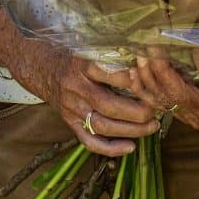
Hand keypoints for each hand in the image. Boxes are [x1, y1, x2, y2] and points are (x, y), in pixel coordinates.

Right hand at [16, 39, 158, 156]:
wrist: (42, 69)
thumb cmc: (75, 58)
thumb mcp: (89, 49)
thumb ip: (112, 56)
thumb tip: (145, 65)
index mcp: (80, 65)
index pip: (107, 73)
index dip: (131, 80)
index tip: (149, 82)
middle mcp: (74, 88)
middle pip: (107, 105)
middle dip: (137, 112)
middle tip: (156, 111)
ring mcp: (71, 108)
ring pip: (102, 126)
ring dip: (131, 130)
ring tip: (152, 127)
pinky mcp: (70, 123)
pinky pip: (90, 141)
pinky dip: (111, 149)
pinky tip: (130, 147)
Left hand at [130, 49, 198, 130]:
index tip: (198, 48)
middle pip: (181, 93)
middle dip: (164, 70)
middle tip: (154, 47)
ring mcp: (188, 118)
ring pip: (162, 98)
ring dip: (148, 76)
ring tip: (141, 53)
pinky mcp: (174, 117)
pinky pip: (152, 104)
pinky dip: (140, 87)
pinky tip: (132, 69)